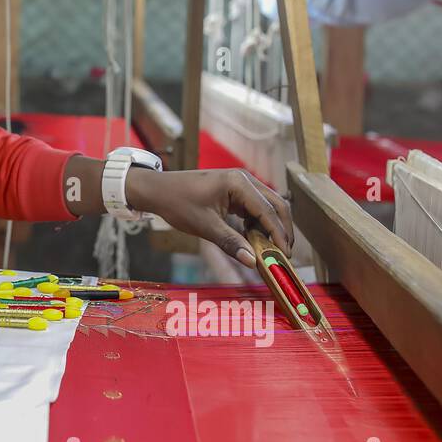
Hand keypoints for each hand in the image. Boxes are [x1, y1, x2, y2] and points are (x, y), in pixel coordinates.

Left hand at [126, 168, 294, 267]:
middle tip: (284, 255)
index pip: (269, 210)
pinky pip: (255, 207)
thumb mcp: (205, 226)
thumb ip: (230, 243)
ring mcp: (240, 184)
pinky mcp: (235, 191)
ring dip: (271, 227)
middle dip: (282, 230)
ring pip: (267, 206)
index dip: (279, 234)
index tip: (285, 256)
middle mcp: (244, 179)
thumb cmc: (177, 203)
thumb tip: (253, 262)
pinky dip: (259, 223)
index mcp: (238, 183)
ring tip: (271, 251)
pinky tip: (255, 239)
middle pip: (276, 205)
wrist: (157, 190)